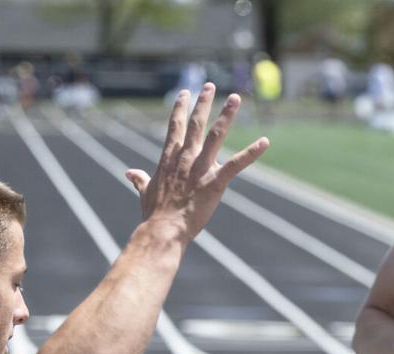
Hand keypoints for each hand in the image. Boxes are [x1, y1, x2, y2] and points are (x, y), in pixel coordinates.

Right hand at [124, 84, 268, 243]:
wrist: (163, 229)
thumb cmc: (154, 213)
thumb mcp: (145, 192)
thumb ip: (139, 179)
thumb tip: (128, 173)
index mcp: (169, 158)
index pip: (175, 126)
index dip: (180, 108)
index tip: (185, 93)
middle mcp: (185, 158)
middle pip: (195, 124)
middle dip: (203, 103)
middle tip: (211, 85)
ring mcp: (200, 168)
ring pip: (216, 136)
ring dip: (227, 116)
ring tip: (235, 99)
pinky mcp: (215, 182)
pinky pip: (236, 164)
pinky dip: (252, 153)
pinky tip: (264, 142)